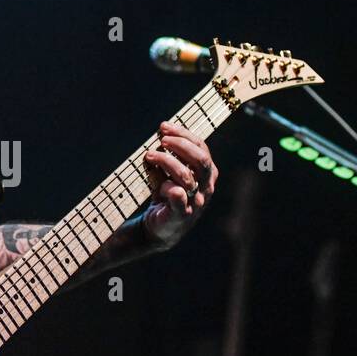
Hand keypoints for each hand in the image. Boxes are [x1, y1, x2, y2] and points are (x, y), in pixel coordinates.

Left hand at [142, 122, 218, 248]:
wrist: (158, 228)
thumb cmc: (166, 195)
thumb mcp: (171, 172)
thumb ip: (171, 154)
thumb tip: (162, 132)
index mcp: (207, 174)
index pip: (201, 148)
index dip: (183, 134)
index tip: (163, 127)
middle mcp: (206, 187)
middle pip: (200, 160)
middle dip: (180, 145)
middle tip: (161, 140)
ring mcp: (195, 202)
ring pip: (187, 176)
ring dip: (167, 161)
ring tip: (149, 155)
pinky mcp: (181, 215)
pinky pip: (178, 197)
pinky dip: (167, 187)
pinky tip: (159, 184)